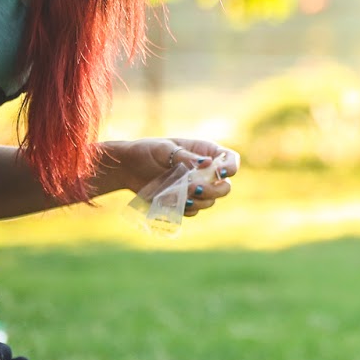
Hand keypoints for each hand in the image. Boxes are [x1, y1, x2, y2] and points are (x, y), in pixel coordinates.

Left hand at [102, 138, 240, 217]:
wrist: (128, 168)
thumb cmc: (147, 151)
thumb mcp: (164, 149)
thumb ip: (185, 156)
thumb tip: (207, 163)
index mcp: (206, 153)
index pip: (230, 160)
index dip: (231, 167)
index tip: (220, 173)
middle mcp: (205, 172)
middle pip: (225, 186)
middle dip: (215, 190)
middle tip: (196, 188)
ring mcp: (197, 188)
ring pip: (210, 201)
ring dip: (198, 200)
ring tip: (180, 193)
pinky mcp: (185, 201)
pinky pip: (194, 210)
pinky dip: (186, 208)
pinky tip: (172, 200)